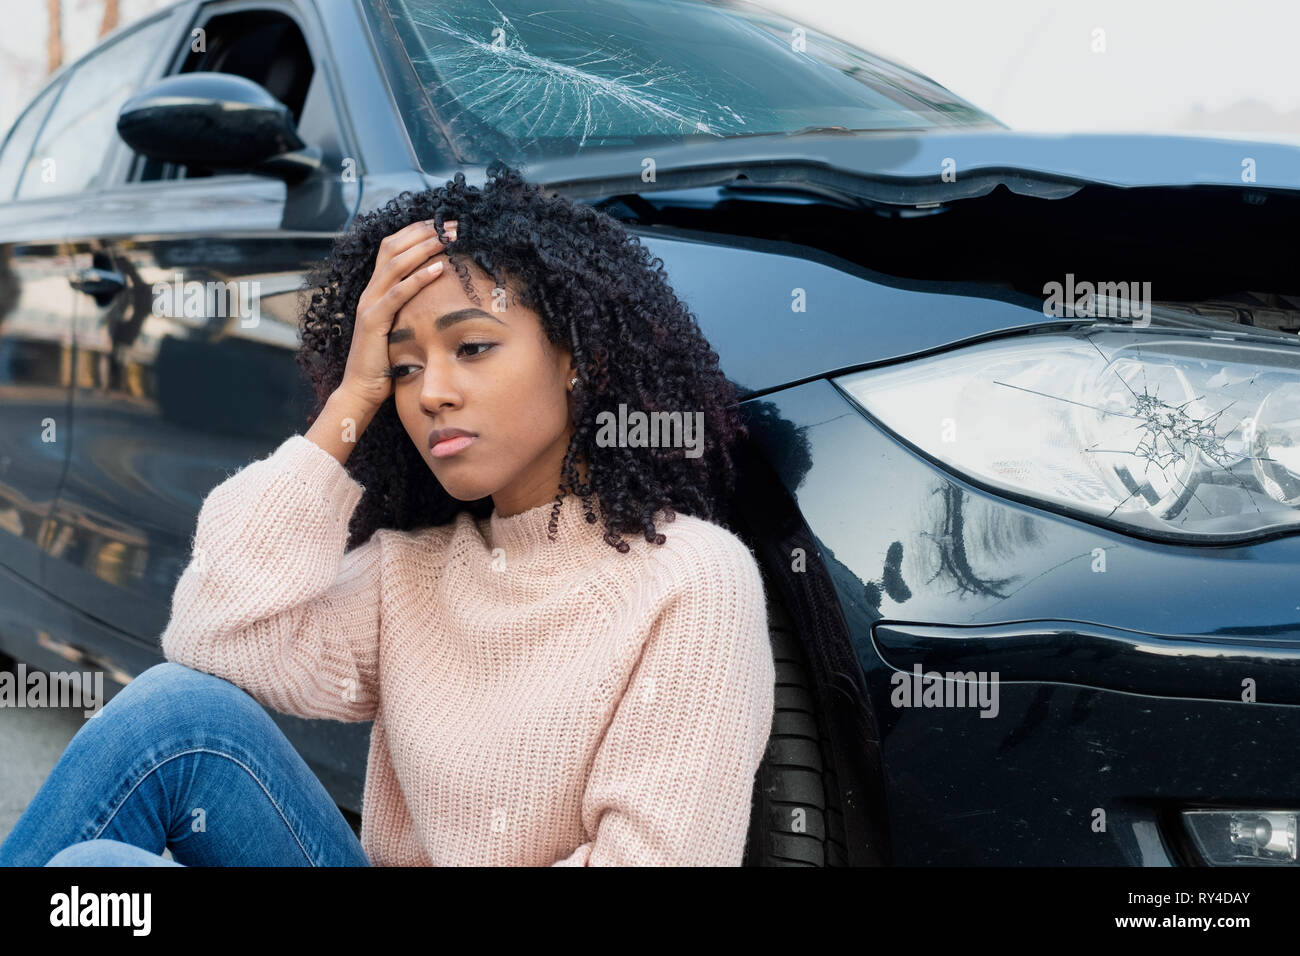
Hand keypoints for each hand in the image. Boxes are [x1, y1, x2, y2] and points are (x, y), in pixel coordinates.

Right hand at [336, 218, 457, 411]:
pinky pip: (397, 294)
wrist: (361, 390)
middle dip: (423, 231)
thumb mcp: (401, 326)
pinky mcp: (372, 321)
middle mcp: (369, 291)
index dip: (416, 231)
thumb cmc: (386, 362)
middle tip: (452, 224)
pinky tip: (439, 269)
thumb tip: (439, 293)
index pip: (393, 246)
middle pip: (393, 246)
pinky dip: (419, 279)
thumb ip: (412, 308)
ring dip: (424, 247)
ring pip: (395, 264)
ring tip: (448, 238)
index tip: (443, 222)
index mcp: (375, 289)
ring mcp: (369, 304)